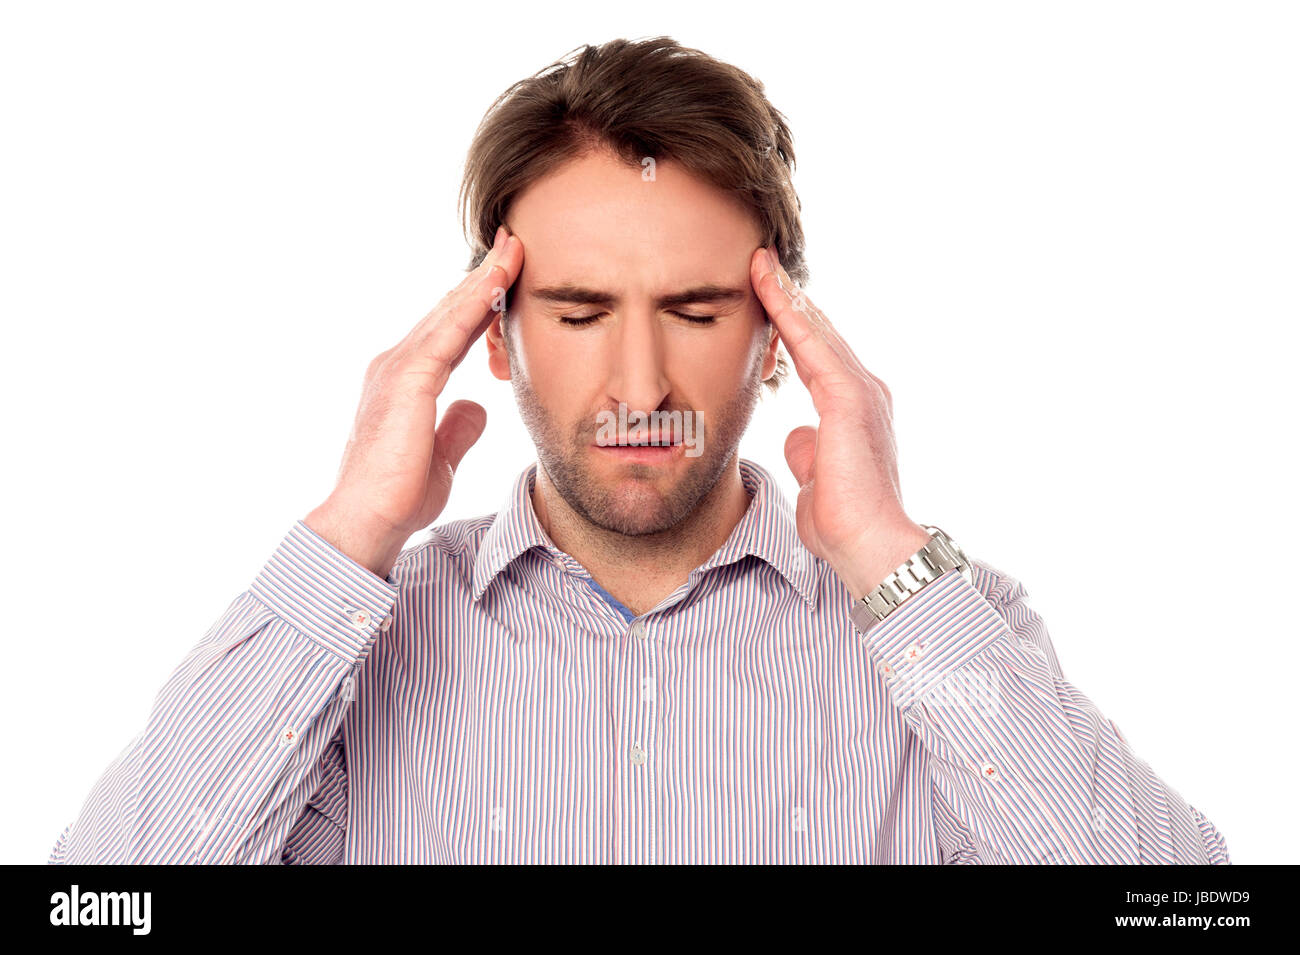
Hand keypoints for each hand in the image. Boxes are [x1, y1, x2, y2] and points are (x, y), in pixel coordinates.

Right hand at [305, 226, 523, 577]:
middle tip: (513, 241)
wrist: (368, 520)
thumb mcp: (441, 458)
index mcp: (406, 381)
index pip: (451, 332)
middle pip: (448, 311)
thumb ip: (457, 428)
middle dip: (482, 277)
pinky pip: (448, 332)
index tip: (506, 276)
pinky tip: (497, 280)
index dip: (479, 303)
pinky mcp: (407, 380)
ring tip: (513, 247)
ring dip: (483, 278)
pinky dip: (474, 303)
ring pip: (449, 313)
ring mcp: (398, 368)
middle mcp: (397, 365)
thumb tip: (477, 406)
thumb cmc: (398, 496)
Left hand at [750, 246, 931, 598]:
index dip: (793, 323)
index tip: (767, 295)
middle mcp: (863, 392)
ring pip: (816, 331)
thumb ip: (808, 452)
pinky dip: (790, 316)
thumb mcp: (815, 479)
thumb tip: (797, 436)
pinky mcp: (849, 399)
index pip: (818, 354)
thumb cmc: (843, 523)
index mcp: (853, 409)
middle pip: (820, 332)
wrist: (869, 545)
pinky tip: (770, 290)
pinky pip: (812, 347)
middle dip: (790, 297)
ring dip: (786, 295)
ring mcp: (859, 392)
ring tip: (760, 263)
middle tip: (762, 261)